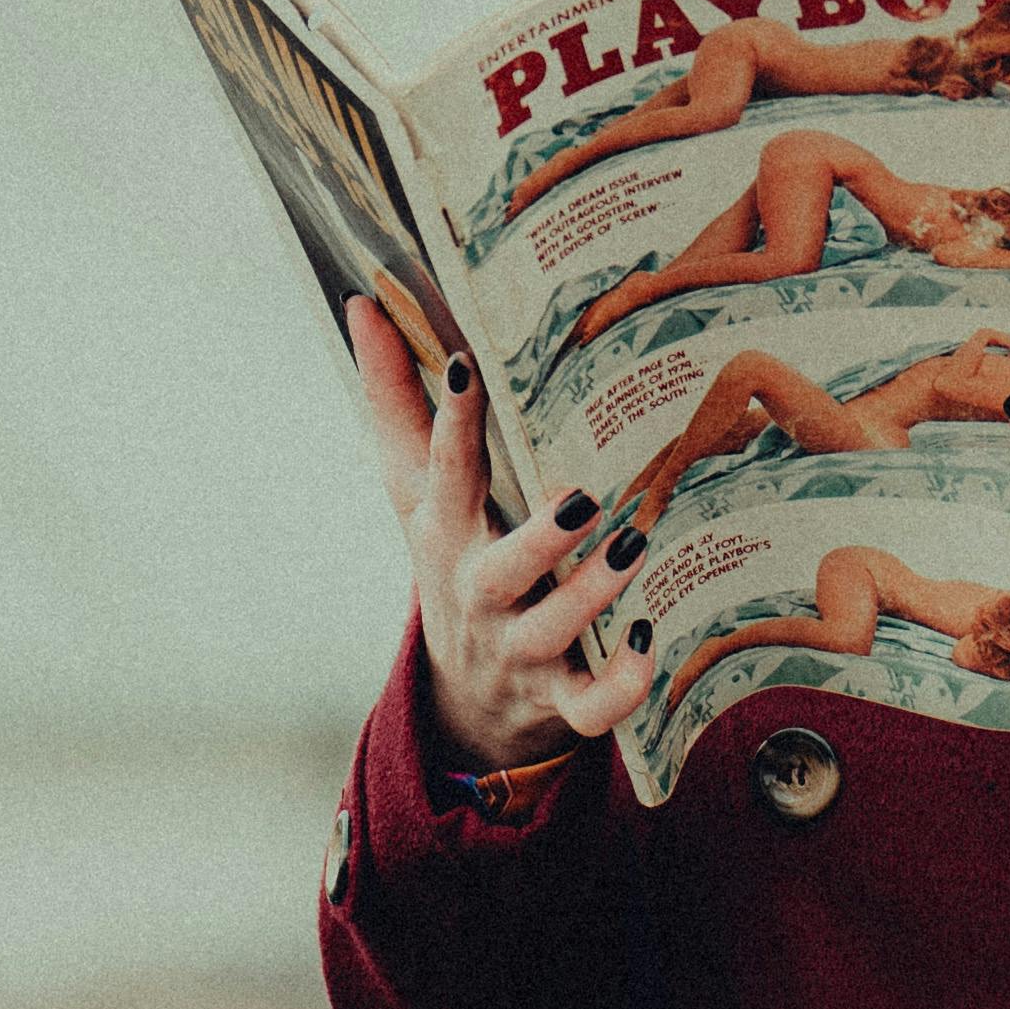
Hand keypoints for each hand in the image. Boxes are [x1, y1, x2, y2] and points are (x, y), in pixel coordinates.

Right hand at [350, 299, 653, 767]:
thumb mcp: (416, 491)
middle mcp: (480, 594)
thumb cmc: (453, 565)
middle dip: (538, 540)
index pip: (443, 473)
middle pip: (498, 572)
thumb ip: (395, 402)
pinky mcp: (559, 696)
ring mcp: (520, 650)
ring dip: (592, 594)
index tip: (463, 365)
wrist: (469, 703)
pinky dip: (618, 684)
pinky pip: (590, 705)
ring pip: (551, 631)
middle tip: (581, 498)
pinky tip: (648, 639)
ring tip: (635, 545)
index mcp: (446, 535)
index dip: (447, 421)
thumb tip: (361, 303)